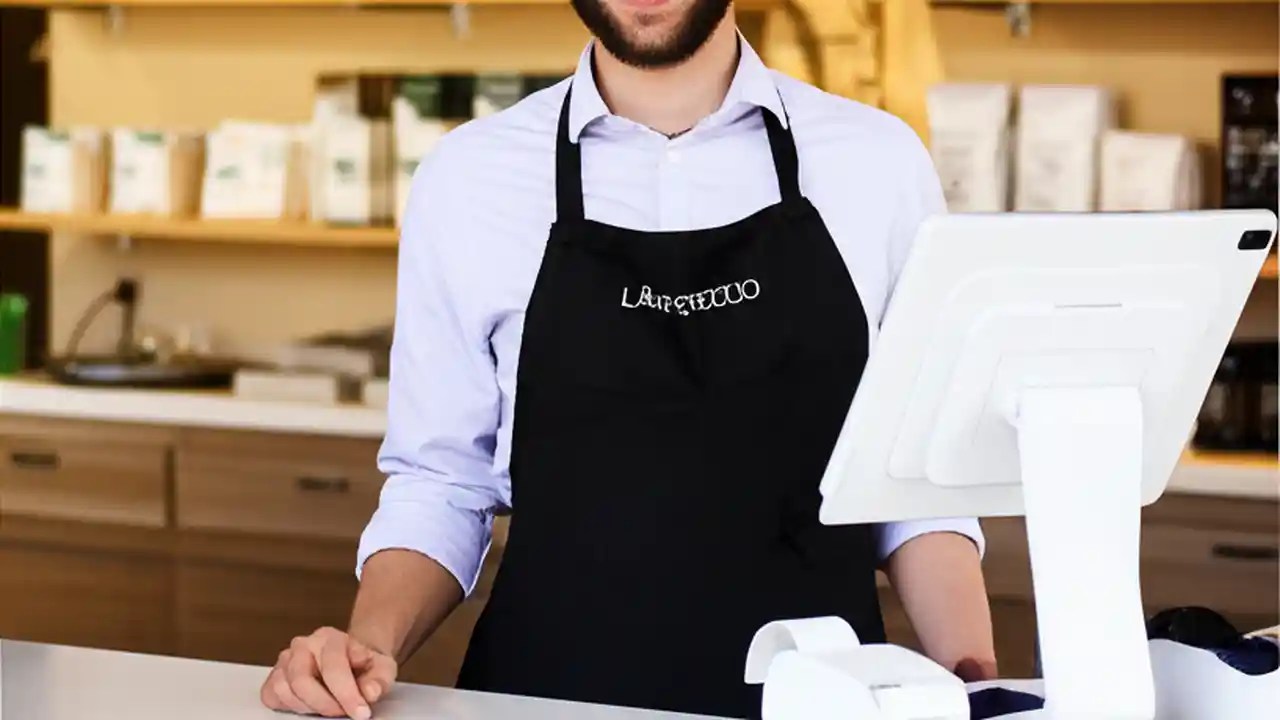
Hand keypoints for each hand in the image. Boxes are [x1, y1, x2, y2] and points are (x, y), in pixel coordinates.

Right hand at [261, 626, 397, 718]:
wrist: (352, 662)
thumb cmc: (364, 666)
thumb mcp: (382, 668)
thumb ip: (379, 679)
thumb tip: (369, 692)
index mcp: (330, 638)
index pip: (333, 666)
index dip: (347, 694)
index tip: (360, 712)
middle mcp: (303, 645)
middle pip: (302, 680)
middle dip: (324, 704)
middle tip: (342, 713)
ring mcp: (285, 660)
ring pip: (284, 690)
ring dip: (308, 707)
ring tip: (329, 707)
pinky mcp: (274, 676)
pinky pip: (272, 696)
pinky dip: (290, 706)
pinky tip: (310, 706)